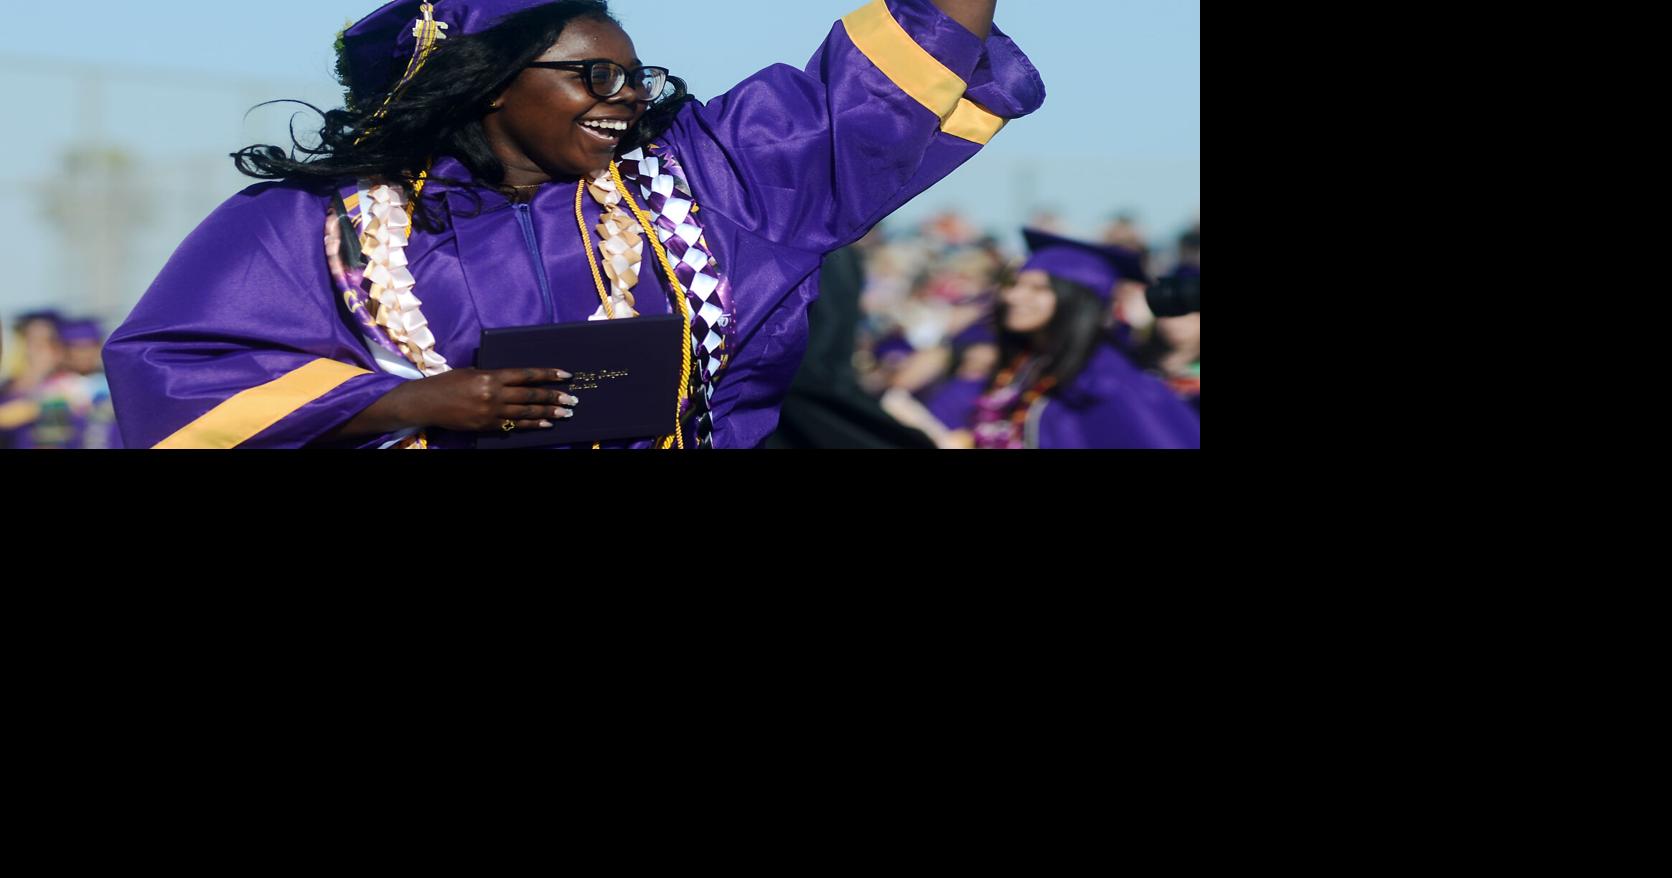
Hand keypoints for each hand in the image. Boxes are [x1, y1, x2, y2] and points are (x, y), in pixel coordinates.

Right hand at [392, 368, 579, 432]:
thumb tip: (515, 381)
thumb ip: (494, 376)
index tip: (566, 375)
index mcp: (491, 375)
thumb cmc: (448, 383)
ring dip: (549, 412)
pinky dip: (532, 423)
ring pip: (527, 411)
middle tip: (573, 400)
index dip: (548, 375)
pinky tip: (546, 423)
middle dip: (554, 397)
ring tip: (566, 413)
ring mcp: (491, 411)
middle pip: (531, 395)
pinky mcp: (487, 425)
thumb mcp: (472, 372)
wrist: (426, 402)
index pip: (526, 374)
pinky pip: (515, 424)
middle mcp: (494, 393)